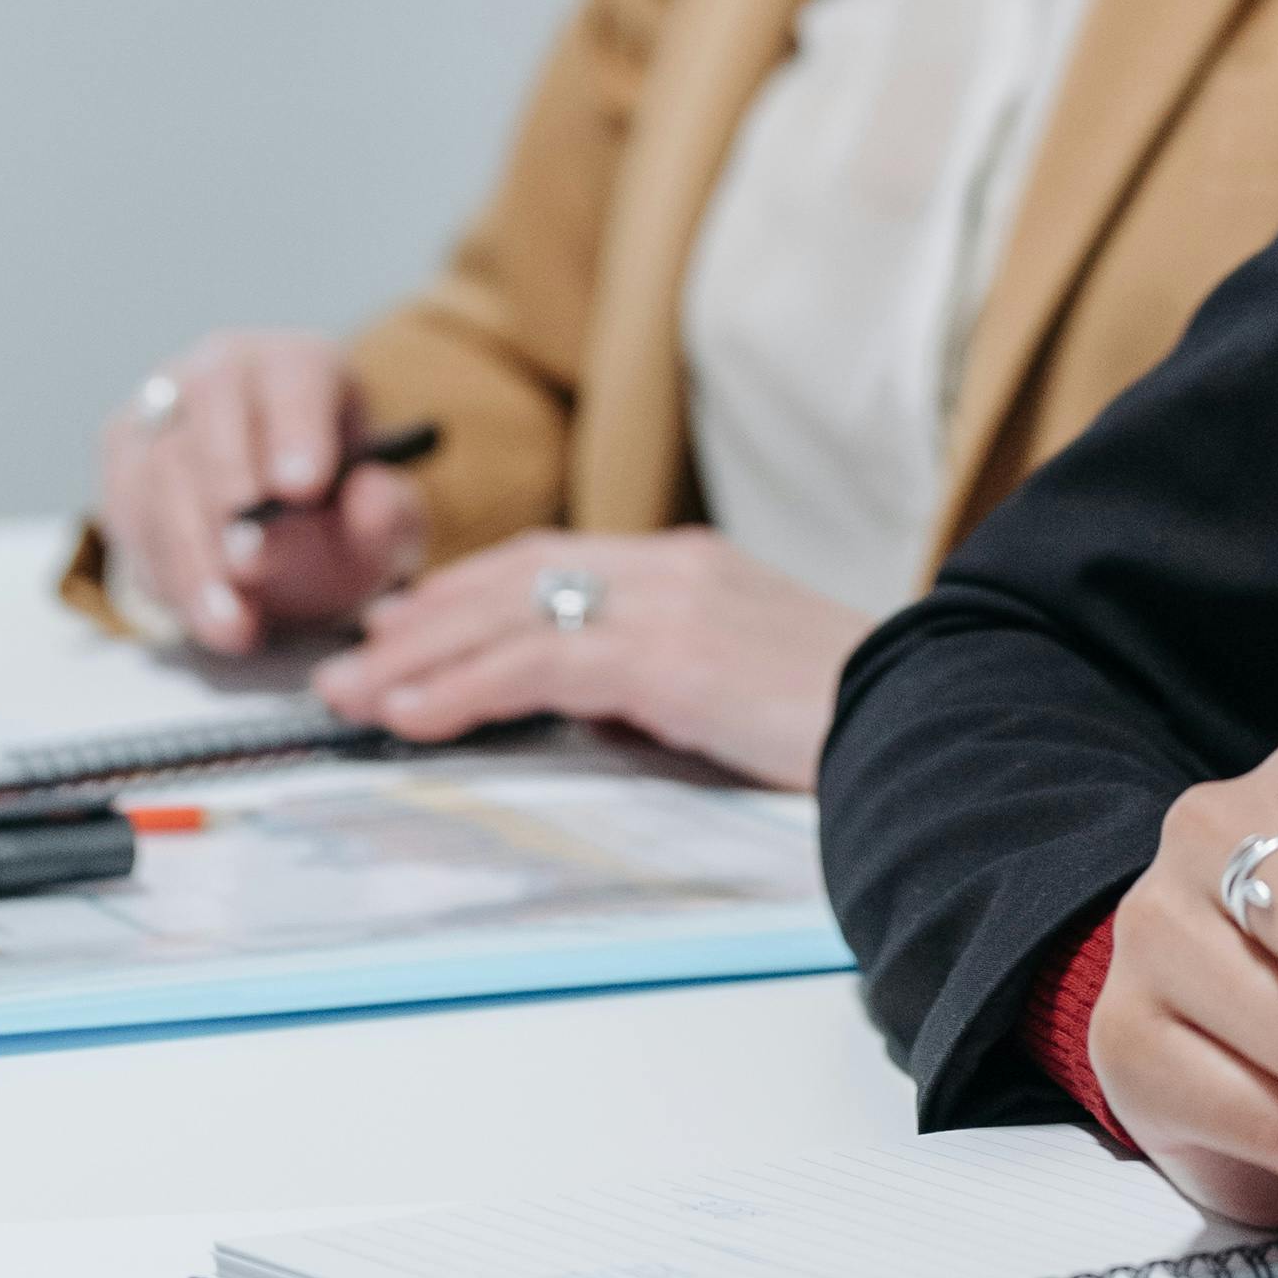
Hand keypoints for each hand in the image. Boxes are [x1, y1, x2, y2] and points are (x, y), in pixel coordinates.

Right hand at [95, 332, 427, 655]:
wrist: (275, 535)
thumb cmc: (332, 516)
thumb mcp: (380, 522)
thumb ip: (385, 515)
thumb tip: (369, 500)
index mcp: (298, 363)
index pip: (295, 376)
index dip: (296, 429)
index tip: (303, 490)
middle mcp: (223, 368)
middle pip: (212, 404)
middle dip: (229, 487)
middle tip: (252, 559)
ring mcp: (161, 409)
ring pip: (160, 467)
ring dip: (192, 555)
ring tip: (233, 622)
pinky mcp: (121, 460)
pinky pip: (128, 514)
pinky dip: (166, 575)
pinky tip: (206, 618)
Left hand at [313, 529, 867, 790]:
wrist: (926, 714)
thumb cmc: (845, 718)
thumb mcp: (743, 682)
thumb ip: (670, 675)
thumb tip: (600, 706)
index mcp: (687, 566)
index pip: (554, 560)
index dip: (469, 588)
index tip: (407, 617)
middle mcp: (668, 565)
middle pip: (514, 577)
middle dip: (422, 619)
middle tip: (352, 656)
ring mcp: (666, 603)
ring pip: (508, 615)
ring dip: (418, 658)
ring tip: (351, 693)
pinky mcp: (665, 655)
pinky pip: (534, 665)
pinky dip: (462, 688)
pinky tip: (413, 715)